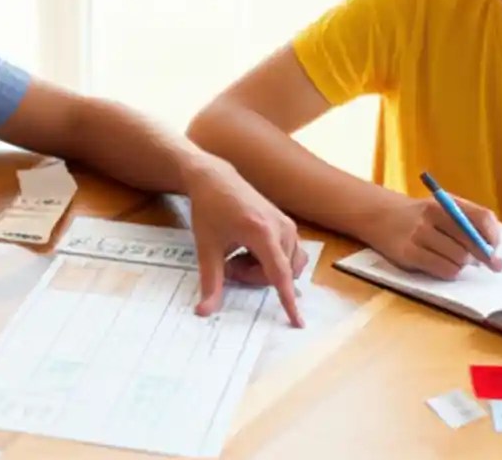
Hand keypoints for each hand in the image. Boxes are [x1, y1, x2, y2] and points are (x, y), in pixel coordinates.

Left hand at [184, 156, 306, 327]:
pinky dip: (270, 262)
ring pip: (285, 267)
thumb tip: (204, 312)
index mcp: (261, 232)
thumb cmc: (209, 210)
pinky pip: (288, 256)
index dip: (287, 301)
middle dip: (253, 277)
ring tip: (238, 256)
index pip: (279, 274)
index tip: (298, 322)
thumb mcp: (206, 248)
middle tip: (228, 266)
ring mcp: (288, 226)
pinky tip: (249, 251)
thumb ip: (210, 282)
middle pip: (278, 274)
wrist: (216, 179)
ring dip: (262, 270)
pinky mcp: (288, 225)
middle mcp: (282, 228)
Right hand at [373, 196, 501, 279]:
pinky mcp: (407, 253)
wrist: (377, 215)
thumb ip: (467, 223)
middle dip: (483, 256)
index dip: (494, 236)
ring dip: (464, 265)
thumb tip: (492, 254)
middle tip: (488, 264)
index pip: (482, 217)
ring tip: (458, 261)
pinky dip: (451, 272)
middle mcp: (431, 214)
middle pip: (471, 242)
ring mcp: (418, 234)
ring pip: (458, 258)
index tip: (496, 248)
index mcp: (445, 202)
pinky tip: (446, 267)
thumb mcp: (441, 207)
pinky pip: (443, 269)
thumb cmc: (418, 216)